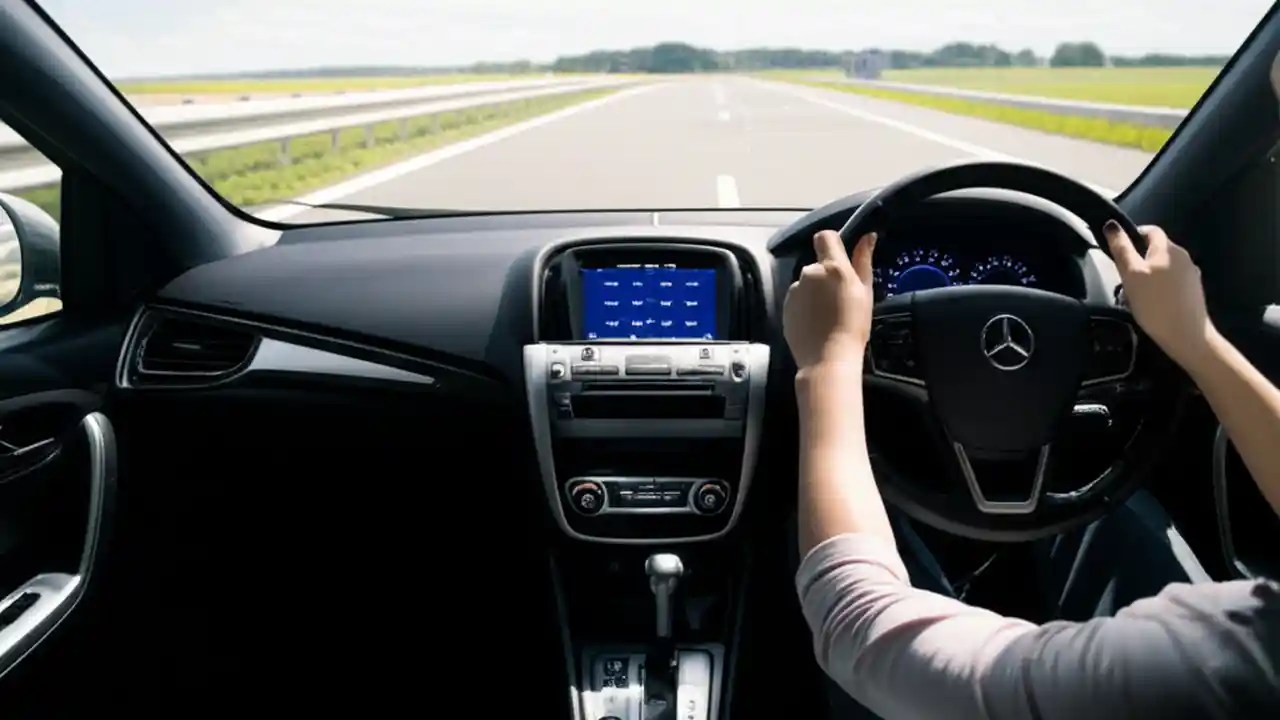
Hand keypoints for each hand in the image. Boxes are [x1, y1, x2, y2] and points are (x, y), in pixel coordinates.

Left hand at [784, 230, 875, 371]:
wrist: (828, 359)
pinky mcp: (785, 308)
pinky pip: (797, 300)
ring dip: (814, 292)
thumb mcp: (865, 292)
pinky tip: (815, 324)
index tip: (840, 259)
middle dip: (826, 276)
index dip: (832, 244)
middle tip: (839, 298)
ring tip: (826, 315)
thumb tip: (867, 236)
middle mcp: (808, 274)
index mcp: (831, 267)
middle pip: (816, 265)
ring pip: (806, 284)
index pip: (825, 236)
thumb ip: (863, 260)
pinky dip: (805, 307)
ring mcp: (794, 291)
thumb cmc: (853, 325)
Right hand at [1103, 221, 1215, 370]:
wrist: (1187, 334)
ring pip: (1165, 265)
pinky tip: (1155, 303)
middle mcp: (1182, 255)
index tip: (1119, 253)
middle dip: (1141, 258)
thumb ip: (1121, 248)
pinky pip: (1173, 280)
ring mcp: (1191, 273)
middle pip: (1157, 248)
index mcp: (1167, 248)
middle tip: (1125, 278)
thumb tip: (1111, 224)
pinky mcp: (1195, 289)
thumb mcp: (1130, 274)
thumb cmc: (1154, 303)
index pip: (1150, 230)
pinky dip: (1162, 285)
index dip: (1132, 236)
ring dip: (1151, 273)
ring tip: (1138, 293)